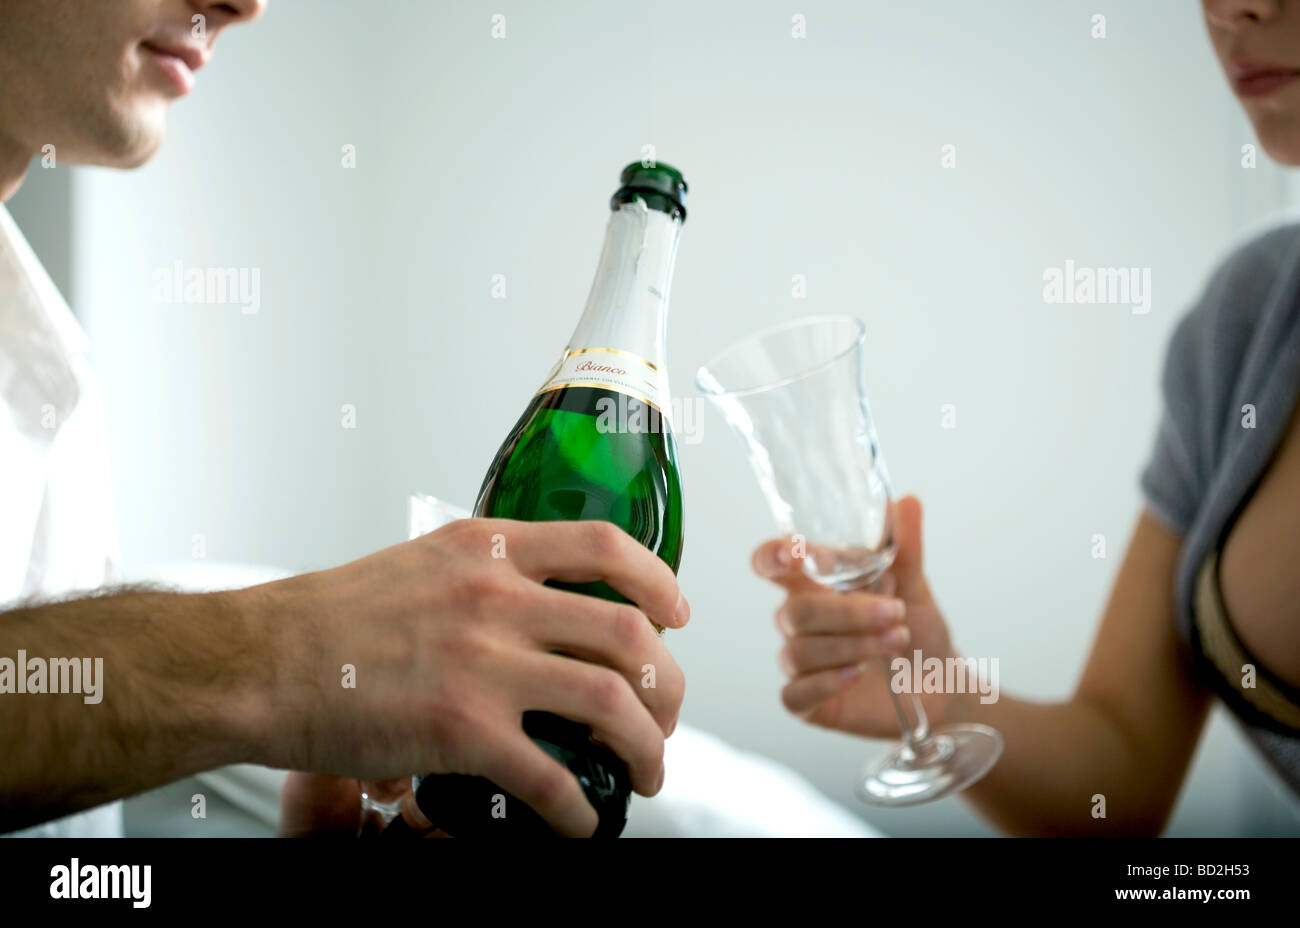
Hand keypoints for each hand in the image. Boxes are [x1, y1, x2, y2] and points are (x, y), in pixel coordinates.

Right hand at [234, 518, 688, 837]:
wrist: (260, 662)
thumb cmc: (330, 619)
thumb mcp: (422, 565)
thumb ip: (488, 575)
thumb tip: (543, 609)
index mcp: (489, 550)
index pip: (605, 546)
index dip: (658, 581)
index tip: (676, 614)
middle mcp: (498, 596)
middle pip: (630, 633)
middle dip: (669, 684)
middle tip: (668, 713)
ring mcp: (485, 662)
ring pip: (613, 702)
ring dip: (648, 745)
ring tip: (647, 769)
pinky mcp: (464, 729)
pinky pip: (553, 777)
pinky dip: (580, 808)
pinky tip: (580, 822)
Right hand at [752, 495, 959, 737]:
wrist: (941, 685)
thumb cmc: (918, 630)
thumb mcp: (915, 587)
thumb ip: (904, 547)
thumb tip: (908, 501)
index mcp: (814, 585)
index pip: (770, 563)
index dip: (773, 556)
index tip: (798, 554)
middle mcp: (800, 621)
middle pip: (794, 612)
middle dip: (847, 613)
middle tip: (895, 613)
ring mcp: (801, 663)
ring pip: (798, 651)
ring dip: (851, 645)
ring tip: (896, 640)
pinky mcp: (807, 702)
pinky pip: (794, 694)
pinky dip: (826, 682)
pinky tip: (857, 675)